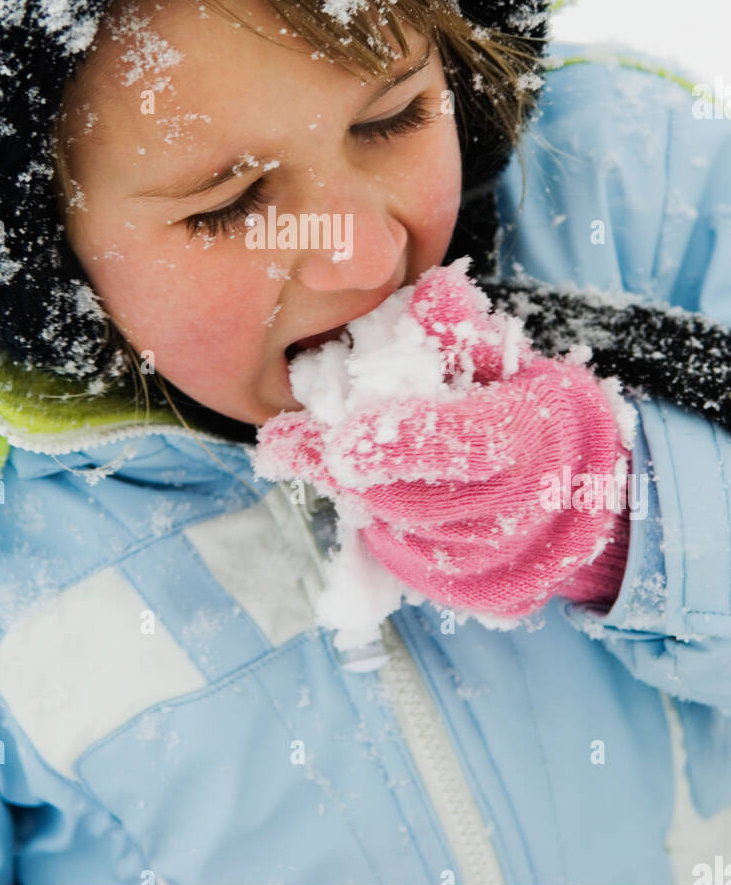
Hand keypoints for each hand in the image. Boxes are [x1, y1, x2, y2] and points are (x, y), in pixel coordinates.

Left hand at [253, 261, 631, 619]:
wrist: (592, 497)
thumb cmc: (538, 416)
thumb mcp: (511, 362)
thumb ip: (462, 331)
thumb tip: (433, 290)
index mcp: (532, 441)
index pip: (465, 445)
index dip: (398, 443)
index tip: (336, 438)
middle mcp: (517, 513)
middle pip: (413, 498)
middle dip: (345, 469)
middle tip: (292, 442)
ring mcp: (497, 563)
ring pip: (399, 531)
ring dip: (358, 495)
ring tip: (349, 459)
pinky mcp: (475, 593)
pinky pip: (404, 560)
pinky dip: (379, 526)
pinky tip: (379, 494)